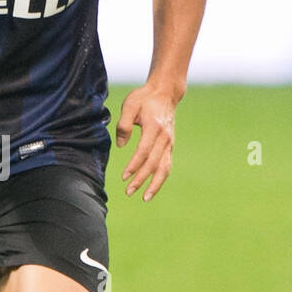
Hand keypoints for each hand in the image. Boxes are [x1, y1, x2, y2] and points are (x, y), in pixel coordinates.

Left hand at [115, 85, 176, 200]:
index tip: (124, 177)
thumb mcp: (130, 105)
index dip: (134, 166)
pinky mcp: (169, 146)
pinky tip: (152, 188)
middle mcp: (165, 138)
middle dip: (141, 179)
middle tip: (129, 191)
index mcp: (154, 127)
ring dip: (155, 185)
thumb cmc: (144, 98)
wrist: (165, 93)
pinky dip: (160, 178)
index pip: (144, 152)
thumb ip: (124, 124)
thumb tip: (121, 146)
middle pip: (153, 164)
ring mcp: (169, 143)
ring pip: (164, 168)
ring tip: (144, 198)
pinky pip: (166, 165)